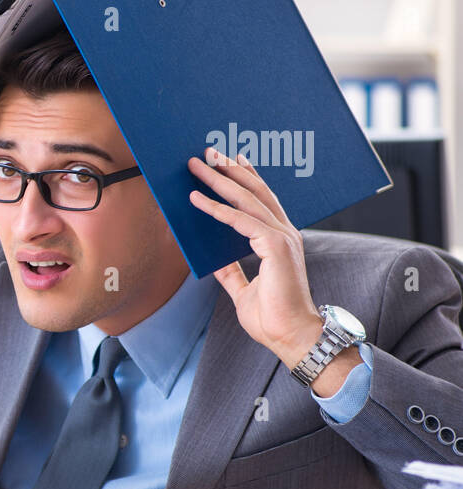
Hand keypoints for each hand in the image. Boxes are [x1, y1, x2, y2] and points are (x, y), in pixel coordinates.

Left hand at [187, 147, 326, 368]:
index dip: (244, 179)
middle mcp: (284, 234)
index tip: (227, 162)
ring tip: (198, 165)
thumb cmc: (272, 318)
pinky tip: (197, 199)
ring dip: (219, 180)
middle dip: (230, 169)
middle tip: (208, 152)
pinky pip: (240, 221)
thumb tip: (216, 261)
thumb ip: (232, 273)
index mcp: (279, 241)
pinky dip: (217, 209)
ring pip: (247, 200)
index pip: (261, 201)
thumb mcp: (244, 291)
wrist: (291, 337)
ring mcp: (282, 238)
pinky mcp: (275, 247)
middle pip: (254, 192)